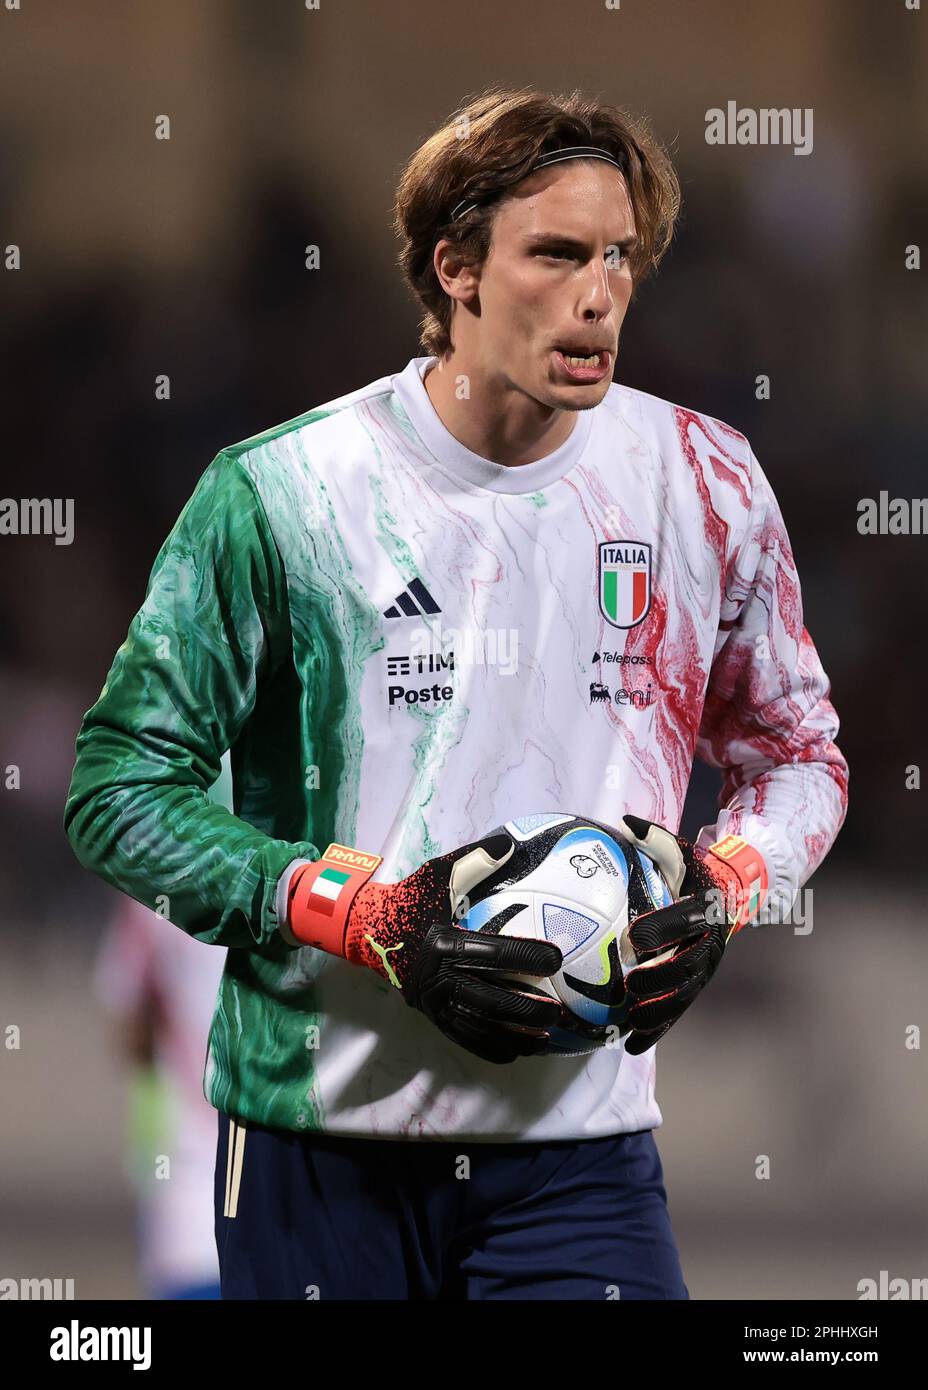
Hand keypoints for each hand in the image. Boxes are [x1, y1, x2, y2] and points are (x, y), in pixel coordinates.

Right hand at [287, 829, 563, 1063]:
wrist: (368, 930)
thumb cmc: (411, 898)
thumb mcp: (438, 873)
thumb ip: (475, 860)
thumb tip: (512, 841)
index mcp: (441, 943)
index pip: (491, 955)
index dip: (525, 958)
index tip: (555, 959)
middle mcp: (436, 977)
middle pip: (488, 998)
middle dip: (525, 1007)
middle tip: (557, 1010)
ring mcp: (432, 1001)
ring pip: (478, 1024)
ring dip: (512, 1033)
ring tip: (545, 1039)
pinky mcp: (429, 1015)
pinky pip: (462, 1037)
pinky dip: (488, 1047)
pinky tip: (515, 1052)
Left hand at [614, 815, 768, 1054]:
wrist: (732, 894)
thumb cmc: (694, 870)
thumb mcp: (679, 851)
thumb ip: (654, 838)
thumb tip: (626, 822)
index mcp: (706, 908)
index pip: (685, 919)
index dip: (663, 928)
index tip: (634, 937)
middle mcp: (711, 942)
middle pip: (688, 965)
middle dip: (661, 978)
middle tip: (631, 986)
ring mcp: (705, 967)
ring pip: (685, 995)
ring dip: (660, 1012)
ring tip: (632, 1023)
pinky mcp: (696, 984)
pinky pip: (678, 1010)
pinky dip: (657, 1029)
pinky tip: (631, 1045)